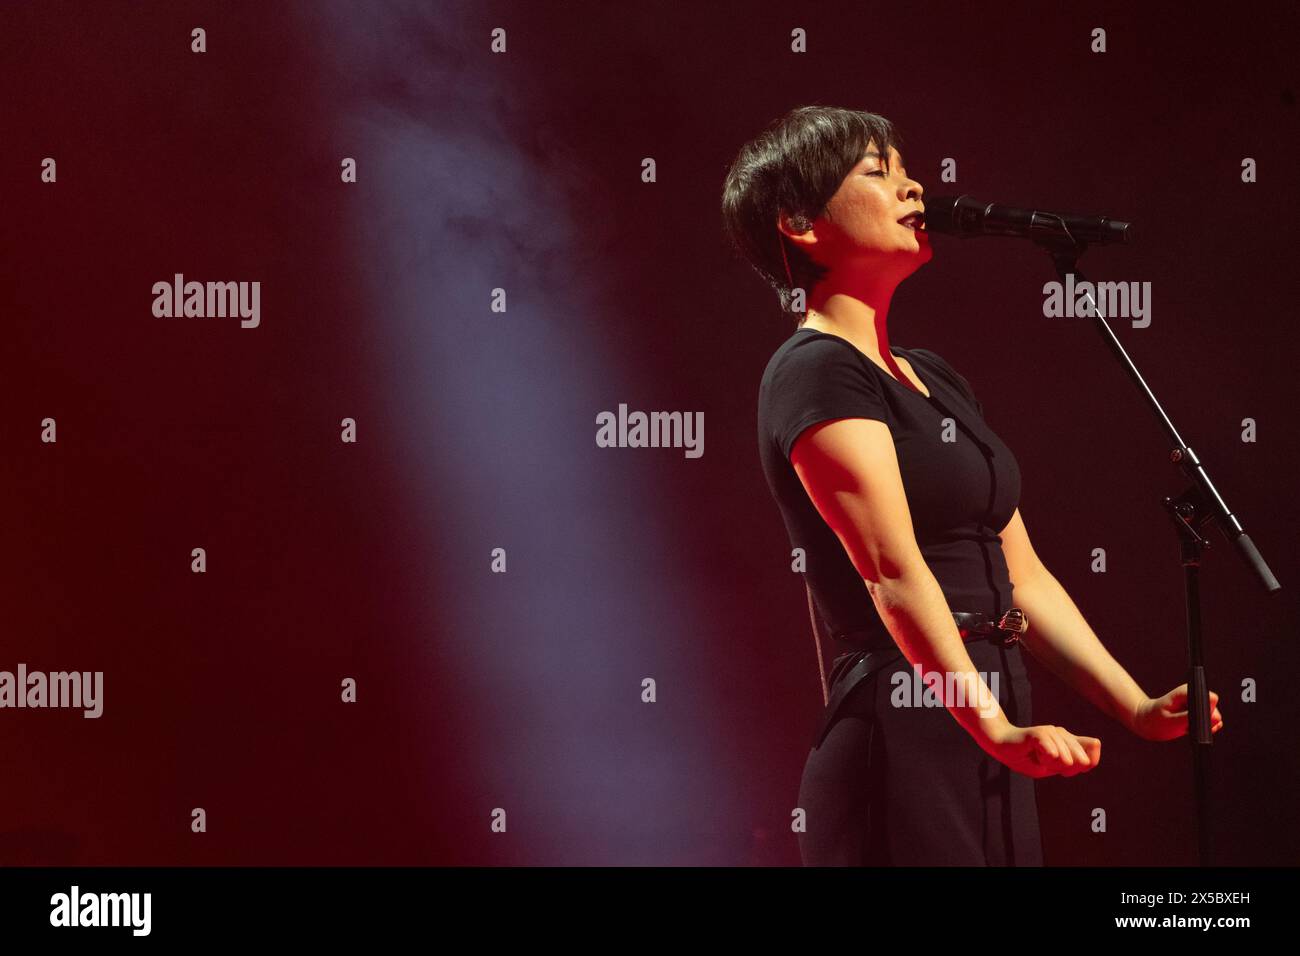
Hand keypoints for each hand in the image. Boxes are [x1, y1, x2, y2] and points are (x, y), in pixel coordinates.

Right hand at [984, 723, 1101, 778]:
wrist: (1000, 744)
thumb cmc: (1027, 756)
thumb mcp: (1053, 764)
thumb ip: (1077, 758)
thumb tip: (1098, 742)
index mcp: (1068, 742)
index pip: (1089, 762)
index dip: (1076, 769)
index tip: (1058, 767)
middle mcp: (1063, 734)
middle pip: (1078, 763)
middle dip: (1061, 768)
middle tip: (1042, 760)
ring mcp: (1052, 732)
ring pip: (1065, 760)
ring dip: (1048, 764)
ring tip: (1034, 755)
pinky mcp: (1040, 733)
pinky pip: (1052, 754)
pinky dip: (1043, 759)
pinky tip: (1033, 752)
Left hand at [1129, 684, 1222, 741]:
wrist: (1148, 723)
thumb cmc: (1155, 720)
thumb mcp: (1171, 721)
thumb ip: (1191, 718)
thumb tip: (1215, 717)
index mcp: (1186, 692)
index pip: (1210, 698)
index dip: (1208, 712)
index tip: (1196, 721)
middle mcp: (1194, 695)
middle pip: (1214, 708)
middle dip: (1205, 721)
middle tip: (1187, 726)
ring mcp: (1197, 704)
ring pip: (1214, 717)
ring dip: (1203, 726)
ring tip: (1186, 728)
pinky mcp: (1199, 713)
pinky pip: (1211, 723)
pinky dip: (1204, 730)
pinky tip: (1191, 730)